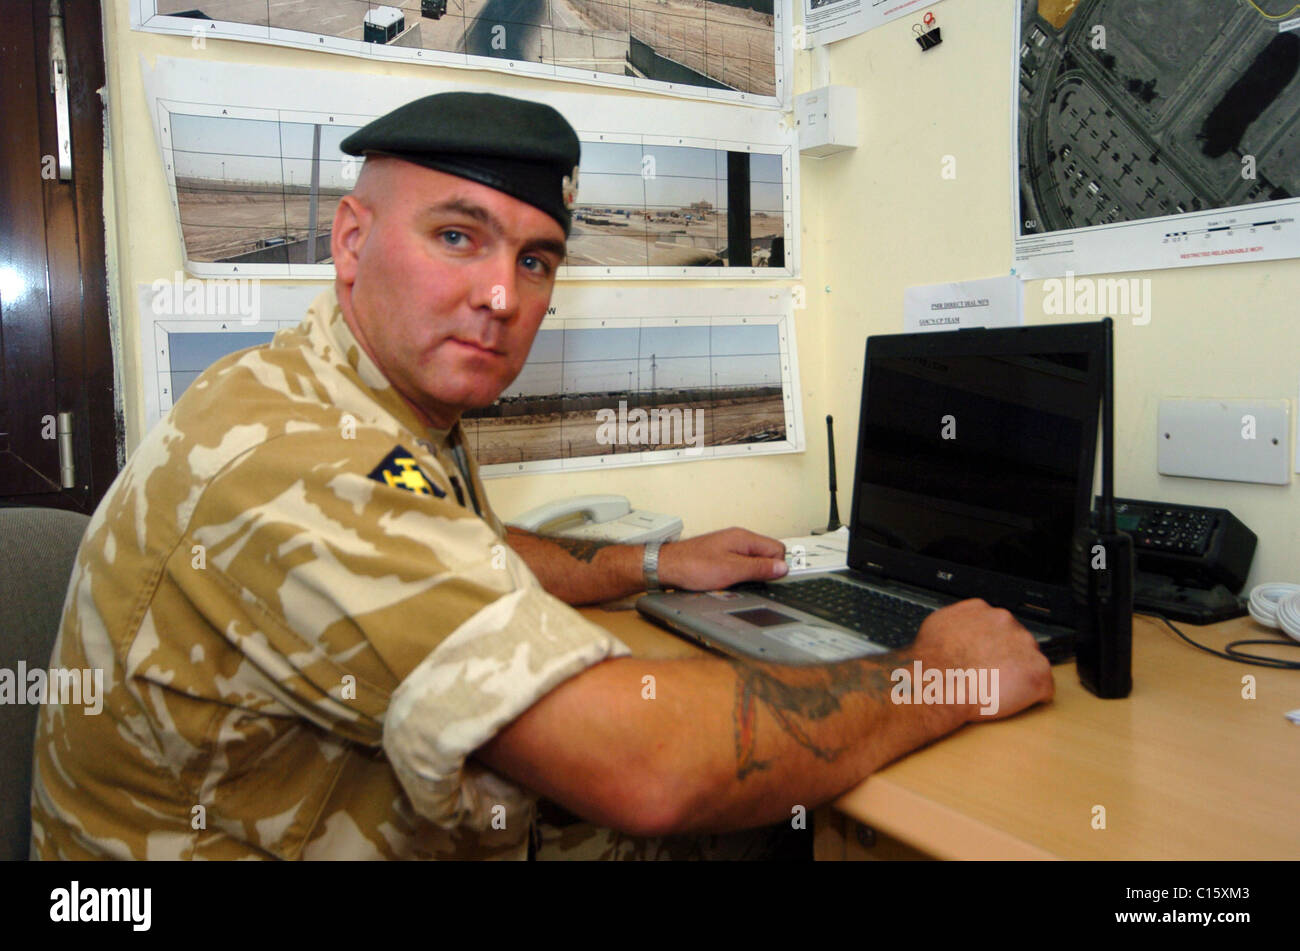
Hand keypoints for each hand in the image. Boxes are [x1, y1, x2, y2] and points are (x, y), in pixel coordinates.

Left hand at [656, 528, 787, 590]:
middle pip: (766, 555)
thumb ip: (759, 568)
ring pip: (753, 561)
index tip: (773, 581)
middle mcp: (738, 539)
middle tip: (752, 583)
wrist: (665, 567)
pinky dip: (738, 575)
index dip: (777, 567)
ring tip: (737, 583)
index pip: (777, 549)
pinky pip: (740, 565)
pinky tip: (728, 582)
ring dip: (750, 575)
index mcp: (744, 538)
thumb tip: (782, 568)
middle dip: (764, 571)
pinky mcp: (720, 556)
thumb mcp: (731, 570)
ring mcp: (729, 548)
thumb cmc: (691, 565)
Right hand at [910, 598, 1053, 721]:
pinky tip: (1010, 700)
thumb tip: (958, 631)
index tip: (986, 657)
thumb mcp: (937, 627)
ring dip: (1019, 675)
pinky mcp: (1037, 672)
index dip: (992, 645)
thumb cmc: (933, 663)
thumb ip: (957, 625)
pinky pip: (1043, 687)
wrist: (938, 684)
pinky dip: (1031, 696)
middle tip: (990, 675)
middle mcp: (1007, 622)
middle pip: (1017, 641)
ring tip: (997, 689)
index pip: (997, 625)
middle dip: (1007, 658)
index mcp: (982, 610)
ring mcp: (1025, 645)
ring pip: (1031, 662)